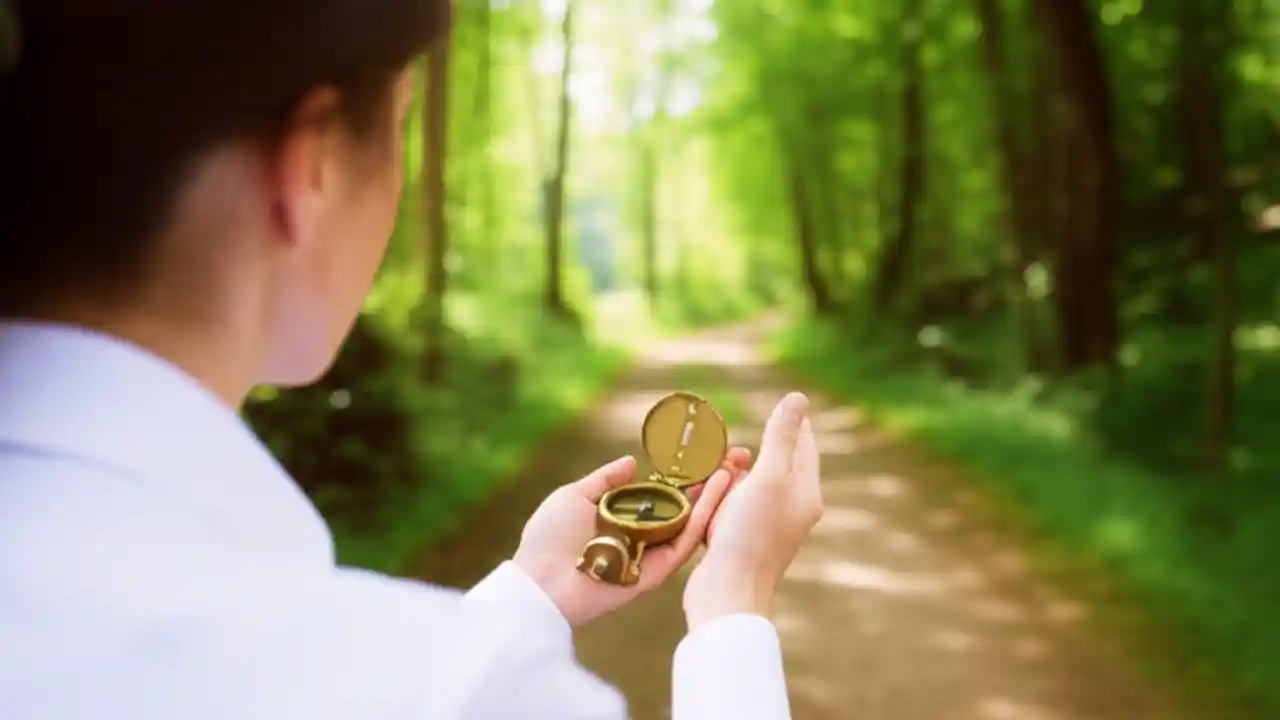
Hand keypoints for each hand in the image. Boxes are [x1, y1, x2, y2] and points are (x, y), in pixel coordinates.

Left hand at [514, 448, 752, 627]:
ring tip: (731, 471)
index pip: (660, 495)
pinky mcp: (653, 575)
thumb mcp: (574, 496)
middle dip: (707, 486)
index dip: (683, 476)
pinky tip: (715, 498)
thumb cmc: (548, 537)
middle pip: (681, 509)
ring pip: (687, 526)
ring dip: (711, 500)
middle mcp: (638, 538)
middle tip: (732, 460)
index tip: (705, 454)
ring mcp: (647, 557)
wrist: (539, 582)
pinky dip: (699, 524)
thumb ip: (605, 481)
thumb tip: (633, 462)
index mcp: (620, 520)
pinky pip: (681, 549)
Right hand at [683, 392, 821, 630]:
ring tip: (713, 472)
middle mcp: (790, 510)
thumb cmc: (750, 535)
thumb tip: (797, 399)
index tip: (779, 404)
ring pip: (747, 486)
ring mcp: (764, 527)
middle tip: (731, 450)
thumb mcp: (768, 478)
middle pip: (773, 466)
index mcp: (805, 494)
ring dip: (728, 475)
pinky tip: (701, 495)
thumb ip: (781, 437)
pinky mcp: (740, 540)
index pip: (805, 447)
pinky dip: (716, 497)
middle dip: (751, 452)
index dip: (791, 424)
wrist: (727, 594)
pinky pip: (729, 506)